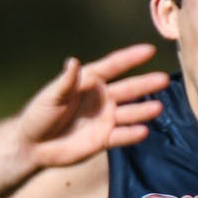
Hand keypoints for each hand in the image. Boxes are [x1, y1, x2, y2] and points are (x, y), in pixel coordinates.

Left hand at [17, 45, 168, 168]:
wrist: (33, 146)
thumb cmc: (39, 115)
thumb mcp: (51, 96)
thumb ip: (66, 82)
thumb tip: (74, 62)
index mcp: (89, 81)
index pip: (114, 66)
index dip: (130, 58)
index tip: (149, 51)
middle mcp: (102, 98)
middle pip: (128, 89)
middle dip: (145, 84)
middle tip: (164, 79)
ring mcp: (104, 119)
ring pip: (129, 112)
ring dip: (143, 110)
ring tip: (158, 107)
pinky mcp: (103, 139)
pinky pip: (121, 135)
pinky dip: (131, 134)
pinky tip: (143, 131)